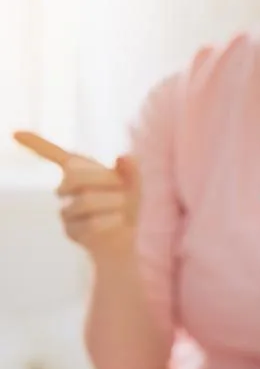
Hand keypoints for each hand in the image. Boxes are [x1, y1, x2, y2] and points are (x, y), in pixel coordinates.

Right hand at [12, 131, 140, 256]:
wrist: (127, 236)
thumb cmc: (127, 204)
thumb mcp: (134, 184)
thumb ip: (131, 170)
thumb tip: (124, 156)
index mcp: (81, 171)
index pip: (55, 154)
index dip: (36, 143)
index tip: (16, 132)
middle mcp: (68, 189)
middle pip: (74, 177)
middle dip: (103, 179)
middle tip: (122, 186)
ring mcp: (66, 210)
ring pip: (85, 202)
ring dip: (112, 202)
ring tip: (124, 206)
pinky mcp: (71, 231)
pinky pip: (91, 224)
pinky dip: (111, 220)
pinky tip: (119, 220)